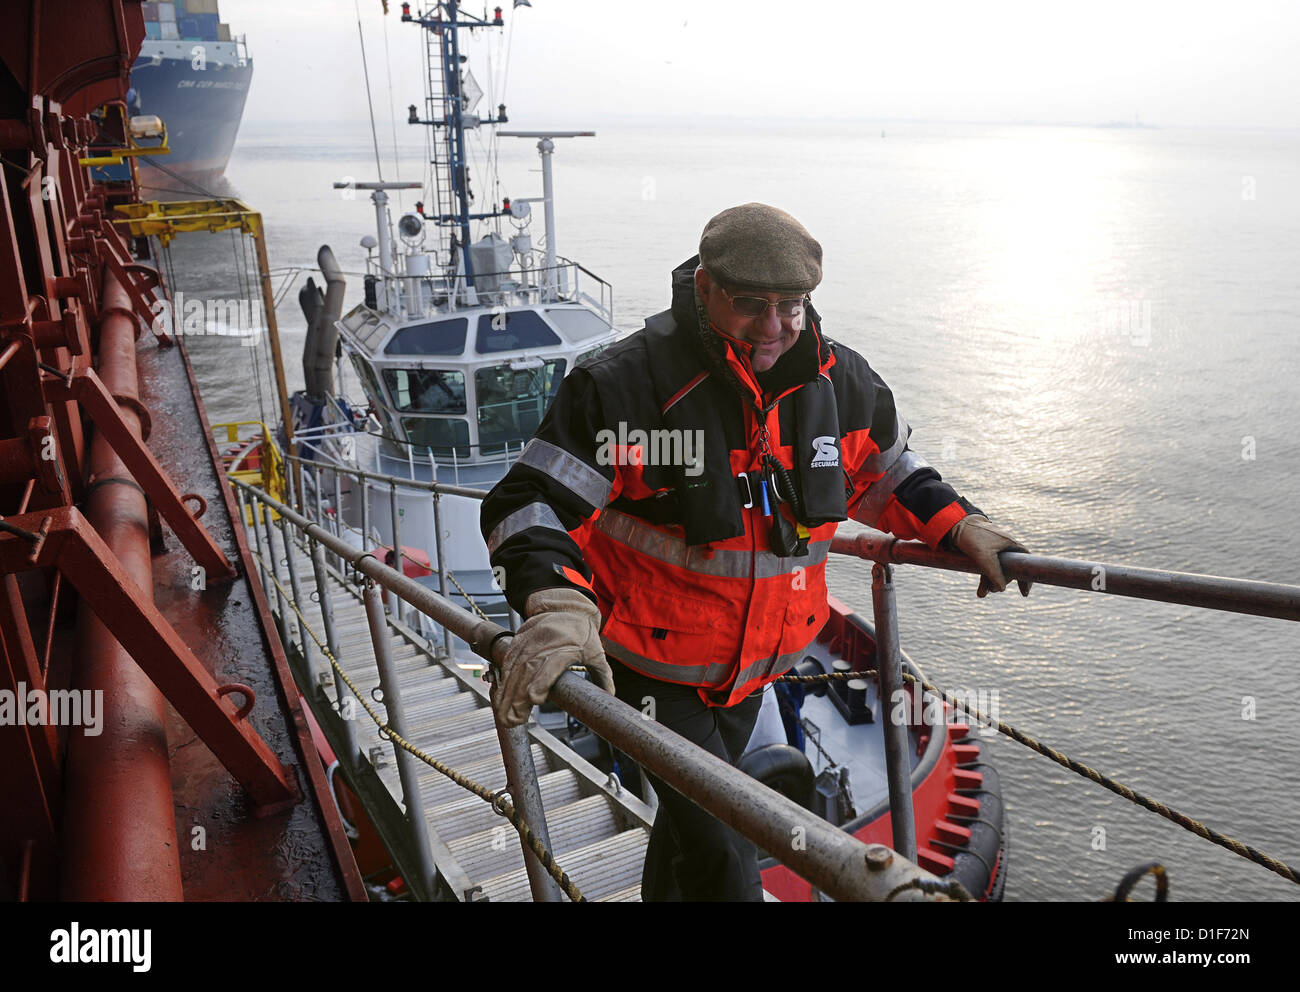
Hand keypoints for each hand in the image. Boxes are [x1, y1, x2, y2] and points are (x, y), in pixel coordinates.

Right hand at [493, 587, 612, 727]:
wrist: (563, 608)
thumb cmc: (581, 632)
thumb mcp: (596, 652)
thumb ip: (602, 675)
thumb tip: (610, 696)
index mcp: (567, 647)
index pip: (551, 665)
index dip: (541, 682)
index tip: (534, 699)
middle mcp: (545, 644)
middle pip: (528, 671)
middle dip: (518, 697)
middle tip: (512, 719)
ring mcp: (530, 641)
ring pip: (515, 668)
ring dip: (507, 692)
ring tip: (502, 712)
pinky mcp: (519, 640)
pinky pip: (508, 660)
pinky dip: (503, 678)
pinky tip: (499, 694)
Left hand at [947, 514, 1031, 597]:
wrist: (955, 525)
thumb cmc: (973, 537)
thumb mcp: (984, 556)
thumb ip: (994, 573)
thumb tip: (1002, 589)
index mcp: (1011, 544)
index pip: (1025, 562)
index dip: (1026, 577)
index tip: (1025, 591)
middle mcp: (1004, 548)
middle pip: (1009, 570)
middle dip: (1001, 582)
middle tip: (993, 590)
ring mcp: (994, 551)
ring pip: (996, 571)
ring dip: (990, 584)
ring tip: (981, 594)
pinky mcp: (982, 553)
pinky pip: (987, 570)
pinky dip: (984, 580)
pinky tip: (980, 592)